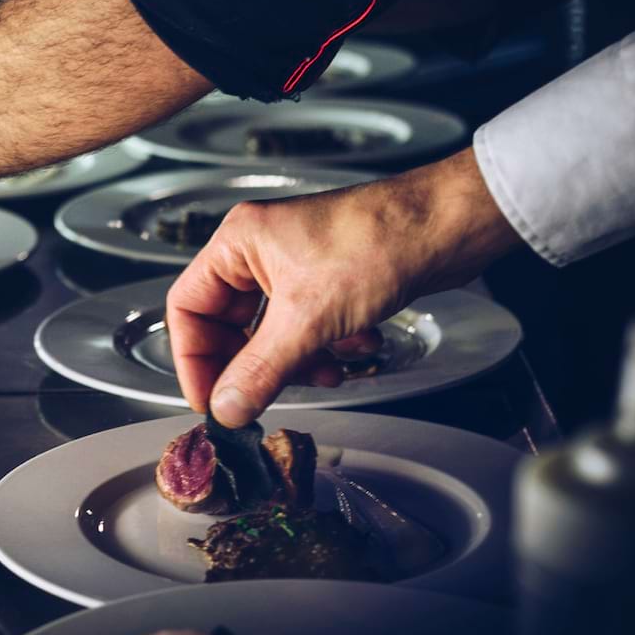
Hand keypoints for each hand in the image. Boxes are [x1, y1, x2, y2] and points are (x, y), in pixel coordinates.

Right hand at [166, 148, 519, 426]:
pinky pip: (307, 329)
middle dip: (254, 365)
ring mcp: (295, 266)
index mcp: (237, 243)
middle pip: (230, 325)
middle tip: (263, 399)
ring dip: (296, 361)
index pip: (187, 307)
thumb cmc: (378, 241)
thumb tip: (226, 408)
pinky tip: (356, 348)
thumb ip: (260, 370)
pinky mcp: (329, 281)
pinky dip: (326, 348)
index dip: (193, 359)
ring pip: (272, 333)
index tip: (210, 401)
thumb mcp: (309, 319)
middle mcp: (260, 252)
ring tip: (326, 371)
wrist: (447, 226)